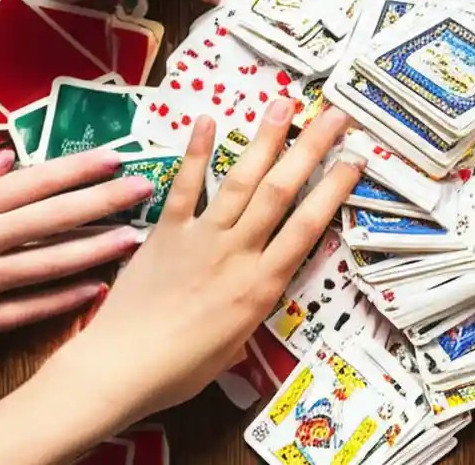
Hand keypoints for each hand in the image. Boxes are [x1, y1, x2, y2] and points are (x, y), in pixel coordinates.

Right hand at [0, 149, 150, 346]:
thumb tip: (10, 157)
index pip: (39, 182)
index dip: (82, 169)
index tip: (118, 157)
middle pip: (57, 219)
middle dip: (106, 202)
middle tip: (145, 191)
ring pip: (53, 265)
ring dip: (98, 249)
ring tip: (136, 239)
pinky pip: (29, 311)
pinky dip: (64, 300)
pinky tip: (95, 288)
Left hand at [46, 101, 361, 421]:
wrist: (120, 368)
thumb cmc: (180, 371)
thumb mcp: (235, 347)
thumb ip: (252, 308)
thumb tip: (262, 288)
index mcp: (260, 286)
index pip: (307, 227)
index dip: (334, 189)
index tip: (355, 159)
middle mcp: (237, 253)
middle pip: (281, 192)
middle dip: (311, 149)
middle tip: (334, 115)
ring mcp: (201, 238)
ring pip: (240, 181)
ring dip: (264, 139)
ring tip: (283, 103)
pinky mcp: (165, 233)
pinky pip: (185, 187)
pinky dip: (197, 153)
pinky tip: (208, 120)